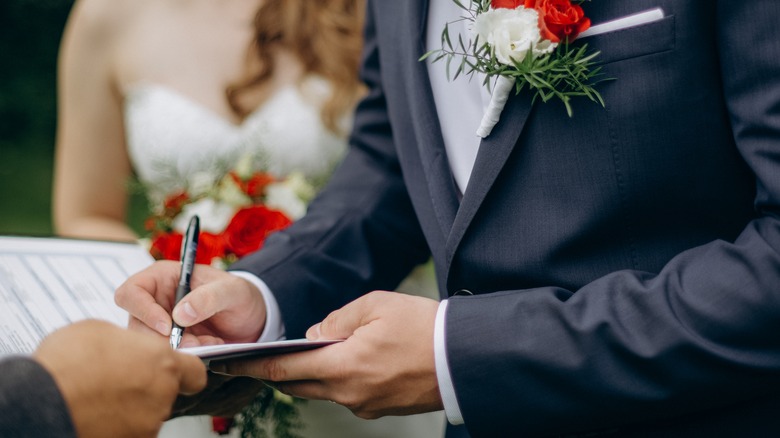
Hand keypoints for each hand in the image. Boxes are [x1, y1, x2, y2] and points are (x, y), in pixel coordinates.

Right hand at [33, 320, 206, 437]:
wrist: (42, 401)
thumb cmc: (67, 365)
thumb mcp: (102, 331)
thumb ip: (130, 343)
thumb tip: (130, 349)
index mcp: (162, 362)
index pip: (195, 371)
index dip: (183, 371)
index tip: (172, 370)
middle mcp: (162, 393)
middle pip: (166, 392)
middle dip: (147, 386)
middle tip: (119, 380)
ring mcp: (148, 422)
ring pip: (148, 412)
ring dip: (131, 405)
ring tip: (101, 396)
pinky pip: (131, 429)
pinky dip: (118, 423)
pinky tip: (97, 412)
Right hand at [115, 260, 265, 345]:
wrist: (253, 317)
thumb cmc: (240, 294)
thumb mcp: (232, 291)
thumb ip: (209, 297)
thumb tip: (181, 314)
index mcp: (163, 277)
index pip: (131, 292)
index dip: (143, 311)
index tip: (168, 327)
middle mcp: (156, 300)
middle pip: (136, 324)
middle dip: (164, 339)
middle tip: (195, 343)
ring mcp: (161, 323)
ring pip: (150, 344)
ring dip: (179, 349)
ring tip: (208, 343)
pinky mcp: (171, 342)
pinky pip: (168, 354)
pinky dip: (187, 355)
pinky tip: (209, 347)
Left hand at [210, 291, 443, 418]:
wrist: (464, 358)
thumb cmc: (423, 327)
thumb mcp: (376, 306)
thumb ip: (337, 319)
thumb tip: (315, 334)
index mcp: (343, 367)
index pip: (284, 371)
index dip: (253, 366)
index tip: (230, 363)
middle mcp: (349, 394)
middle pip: (299, 386)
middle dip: (279, 373)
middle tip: (263, 357)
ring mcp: (366, 405)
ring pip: (325, 390)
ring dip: (313, 374)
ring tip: (314, 351)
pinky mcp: (381, 408)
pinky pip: (348, 394)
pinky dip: (339, 378)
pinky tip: (352, 359)